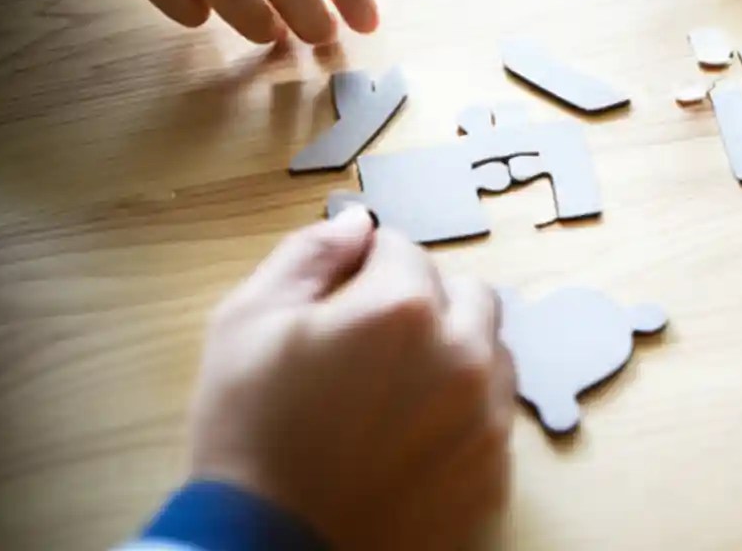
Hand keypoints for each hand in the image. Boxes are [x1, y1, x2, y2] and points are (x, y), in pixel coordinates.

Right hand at [188, 208, 515, 548]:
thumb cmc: (250, 436)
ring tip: (396, 392)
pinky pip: (494, 416)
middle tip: (374, 342)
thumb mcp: (247, 322)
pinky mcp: (493, 473)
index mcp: (403, 309)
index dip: (369, 265)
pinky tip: (412, 436)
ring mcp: (485, 419)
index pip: (404, 249)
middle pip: (466, 294)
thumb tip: (356, 224)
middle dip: (425, 303)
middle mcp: (462, 357)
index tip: (346, 293)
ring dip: (456, 354)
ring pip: (491, 353)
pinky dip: (464, 413)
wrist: (268, 550)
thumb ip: (309, 254)